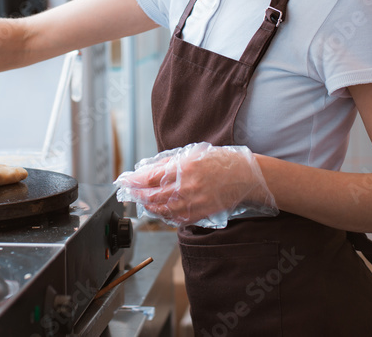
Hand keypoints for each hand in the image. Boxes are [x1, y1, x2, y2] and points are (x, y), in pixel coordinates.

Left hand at [114, 142, 277, 227]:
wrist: (246, 176)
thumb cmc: (223, 161)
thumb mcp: (194, 154)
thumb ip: (171, 162)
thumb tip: (150, 170)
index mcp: (184, 168)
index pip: (150, 178)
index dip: (134, 181)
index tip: (124, 180)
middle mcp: (187, 187)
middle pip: (152, 196)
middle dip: (137, 195)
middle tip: (128, 192)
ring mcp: (194, 202)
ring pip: (162, 209)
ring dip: (148, 206)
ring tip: (142, 201)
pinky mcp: (200, 213)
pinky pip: (176, 218)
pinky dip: (164, 215)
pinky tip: (160, 210)